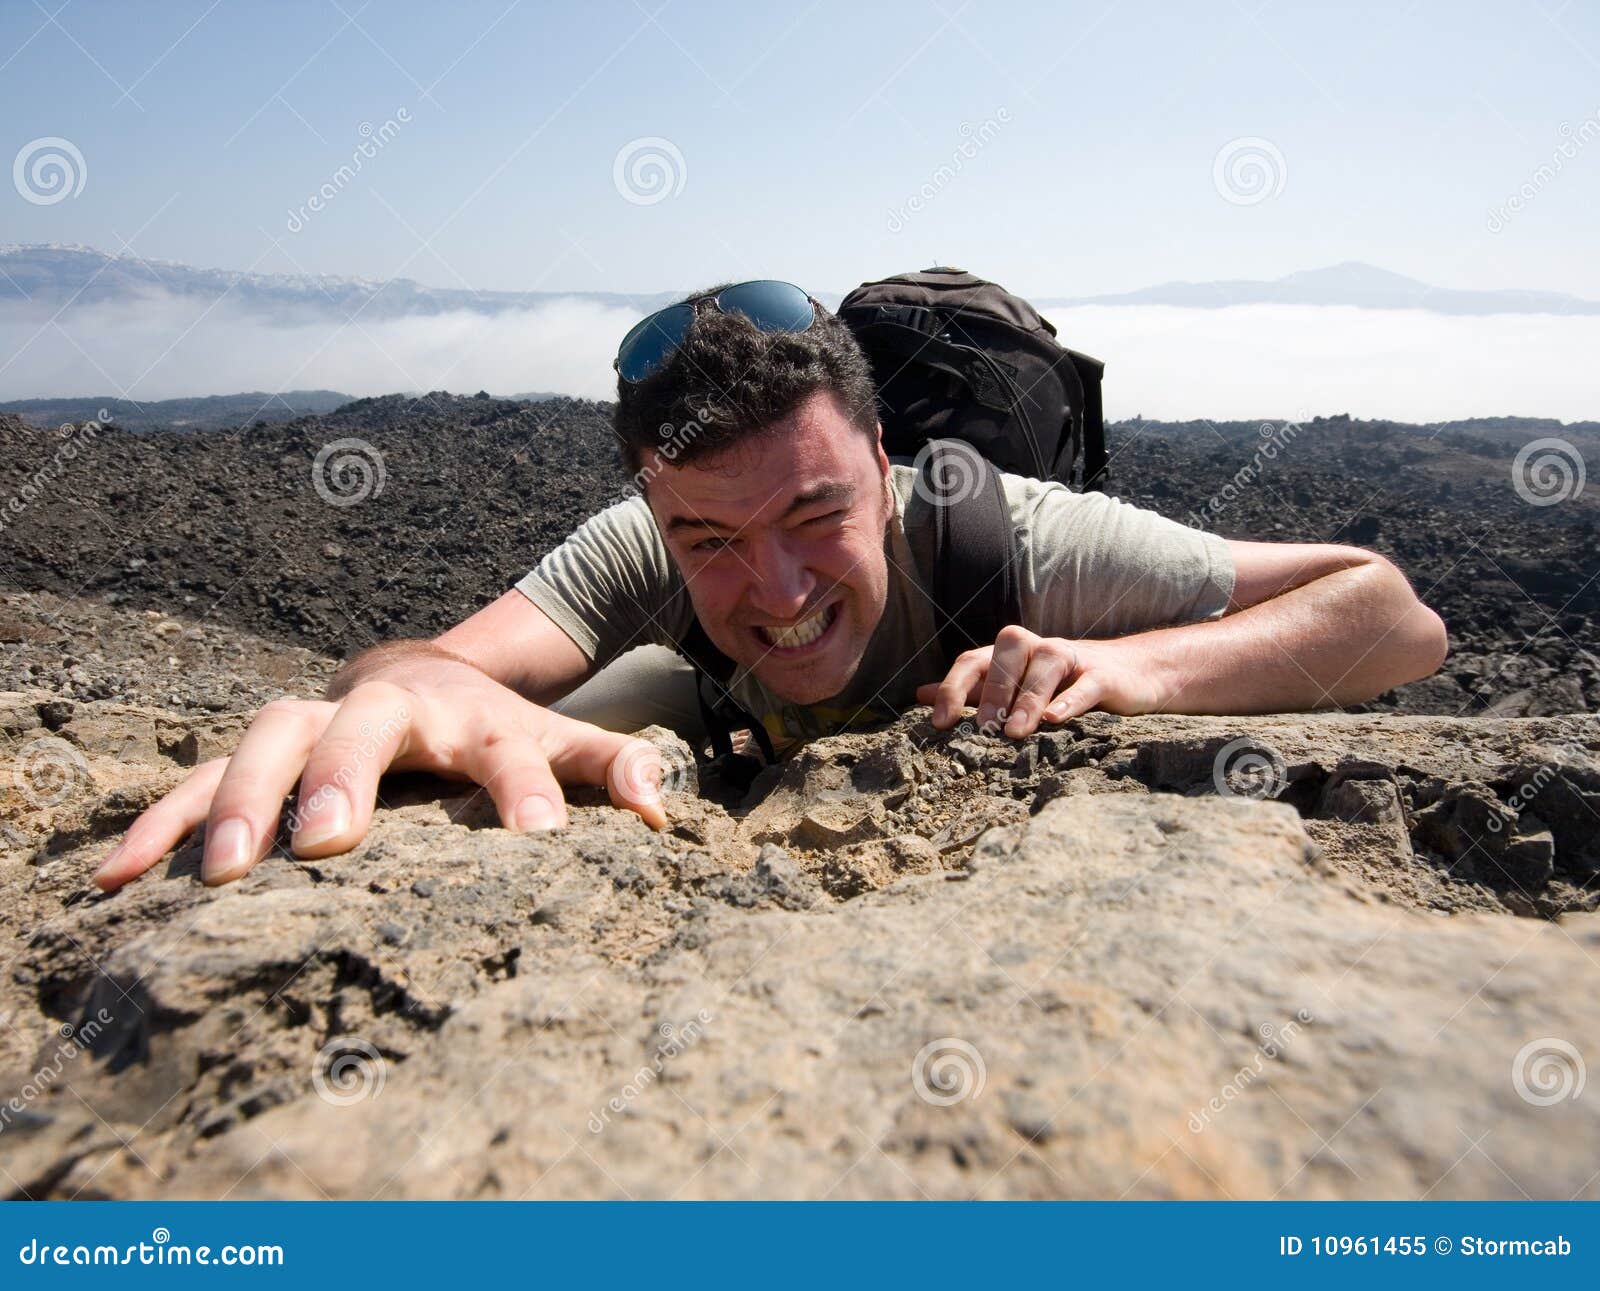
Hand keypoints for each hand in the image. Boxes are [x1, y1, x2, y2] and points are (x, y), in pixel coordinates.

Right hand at [94, 662, 669, 891]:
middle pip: (361, 725)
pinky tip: (113, 879)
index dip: (521, 785)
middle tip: (330, 840)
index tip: (536, 838)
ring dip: (239, 798)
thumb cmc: (491, 728)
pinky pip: (196, 779)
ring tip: (219, 871)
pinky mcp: (260, 752)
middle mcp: (385, 711)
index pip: (502, 744)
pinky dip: (158, 821)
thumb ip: (607, 767)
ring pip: (267, 739)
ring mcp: (314, 723)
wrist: (417, 678)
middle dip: (344, 775)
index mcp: (470, 716)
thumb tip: (663, 809)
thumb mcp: (555, 741)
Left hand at [915, 625, 1163, 737]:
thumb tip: (922, 695)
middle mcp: (1037, 649)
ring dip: (1027, 698)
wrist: (1129, 676)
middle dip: (990, 690)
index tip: (940, 724)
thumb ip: (971, 692)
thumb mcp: (1013, 688)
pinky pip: (1085, 683)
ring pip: (1045, 663)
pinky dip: (1069, 700)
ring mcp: (1072, 659)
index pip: (974, 660)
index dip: (954, 687)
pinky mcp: (1103, 675)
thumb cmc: (1061, 686)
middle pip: (1007, 652)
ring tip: (1014, 733)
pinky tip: (1056, 720)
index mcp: (1011, 655)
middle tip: (981, 729)